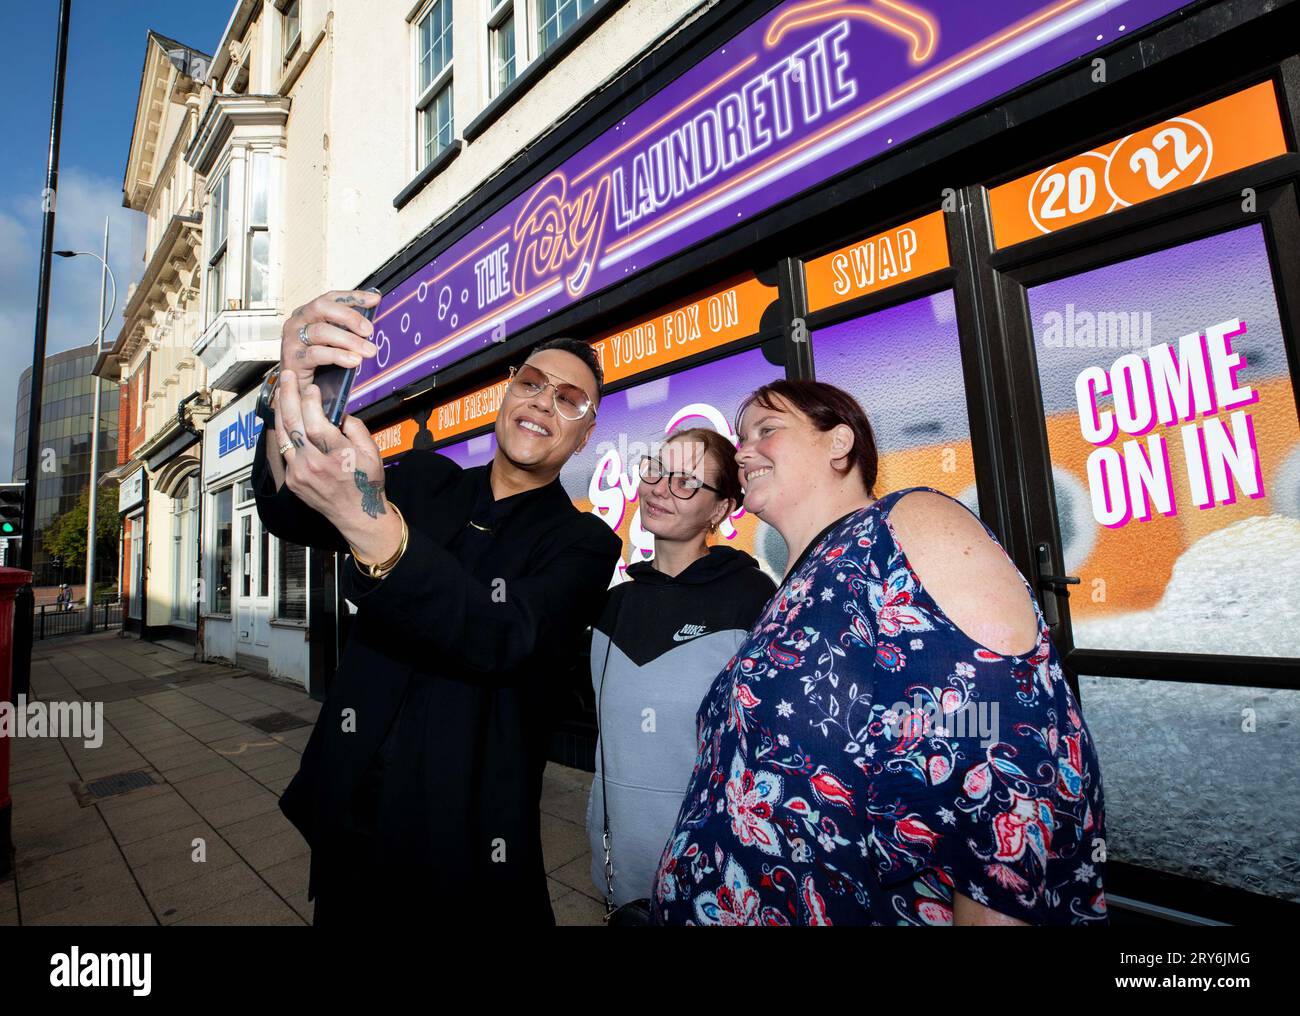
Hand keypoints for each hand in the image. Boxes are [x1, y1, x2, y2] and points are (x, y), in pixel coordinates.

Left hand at [274, 367, 402, 561]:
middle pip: (293, 424)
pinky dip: (283, 430)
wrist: (357, 516)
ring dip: (280, 410)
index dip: (310, 401)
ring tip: (281, 391)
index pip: (316, 422)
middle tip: (287, 376)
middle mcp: (314, 465)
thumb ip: (355, 428)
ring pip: (282, 435)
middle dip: (288, 396)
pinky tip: (284, 416)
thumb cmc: (367, 484)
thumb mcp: (372, 452)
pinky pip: (284, 449)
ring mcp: (299, 473)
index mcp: (337, 457)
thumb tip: (338, 411)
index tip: (313, 388)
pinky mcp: (292, 479)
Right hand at [279, 288, 380, 390]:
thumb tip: (369, 325)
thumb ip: (345, 329)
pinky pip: (317, 353)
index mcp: (308, 313)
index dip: (353, 297)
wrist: (294, 385)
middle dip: (349, 317)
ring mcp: (293, 339)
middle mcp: (298, 322)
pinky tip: (353, 360)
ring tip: (367, 350)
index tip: (374, 300)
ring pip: (321, 331)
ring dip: (349, 340)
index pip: (331, 298)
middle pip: (322, 308)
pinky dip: (338, 356)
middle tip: (368, 330)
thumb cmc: (313, 360)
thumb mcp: (330, 340)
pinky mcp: (293, 358)